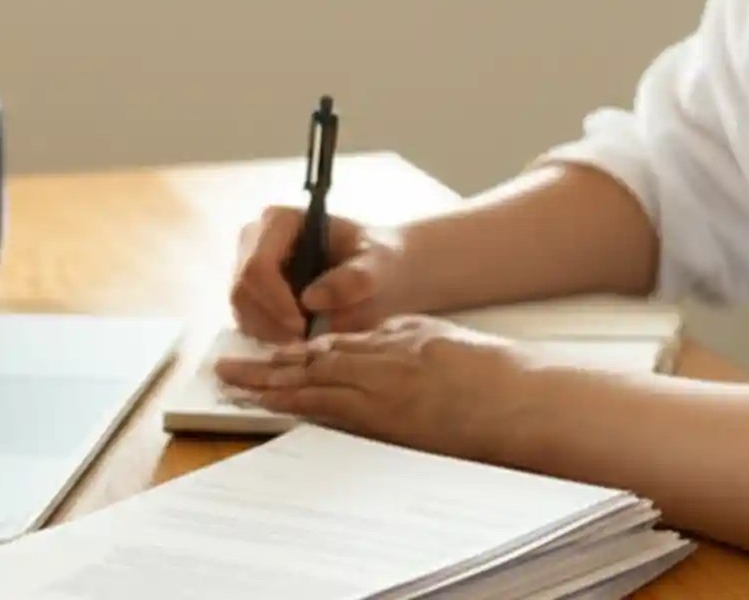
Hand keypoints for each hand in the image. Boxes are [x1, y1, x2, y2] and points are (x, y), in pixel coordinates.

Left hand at [214, 315, 531, 463]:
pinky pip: (325, 405)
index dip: (300, 351)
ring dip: (267, 381)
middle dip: (269, 363)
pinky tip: (267, 403)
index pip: (337, 344)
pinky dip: (292, 401)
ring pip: (310, 377)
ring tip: (232, 382)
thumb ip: (413, 344)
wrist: (517, 395)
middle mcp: (379, 355)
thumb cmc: (494, 377)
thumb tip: (391, 351)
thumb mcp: (445, 345)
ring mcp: (377, 382)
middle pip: (312, 357)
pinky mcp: (380, 411)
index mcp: (397, 337)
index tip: (275, 355)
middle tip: (232, 366)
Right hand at [229, 206, 408, 342]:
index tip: (304, 329)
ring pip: (241, 309)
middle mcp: (255, 239)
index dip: (276, 302)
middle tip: (305, 343)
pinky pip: (246, 321)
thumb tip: (311, 300)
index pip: (259, 266)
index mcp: (280, 221)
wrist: (381, 273)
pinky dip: (268, 338)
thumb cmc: (380, 262)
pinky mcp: (251, 293)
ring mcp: (248, 266)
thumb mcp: (379, 266)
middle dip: (271, 322)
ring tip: (306, 343)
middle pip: (242, 289)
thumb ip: (354, 278)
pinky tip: (298, 342)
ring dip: (269, 334)